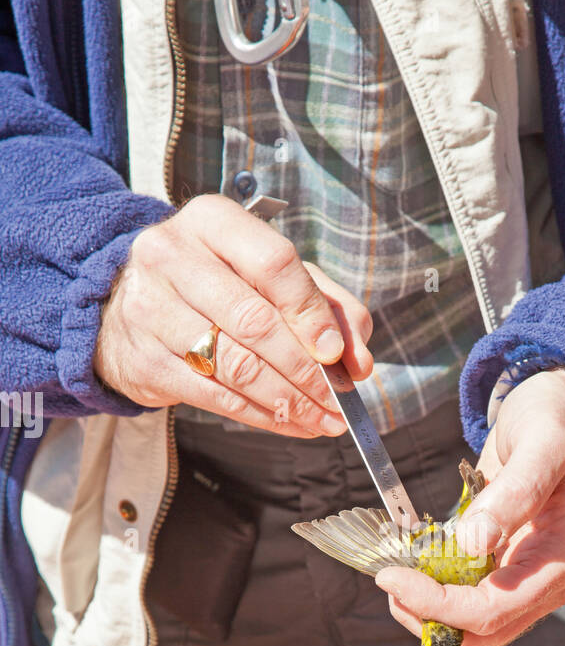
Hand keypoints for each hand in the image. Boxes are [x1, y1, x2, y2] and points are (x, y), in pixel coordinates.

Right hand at [94, 194, 373, 436]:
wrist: (125, 306)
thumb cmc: (217, 285)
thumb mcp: (272, 277)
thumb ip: (328, 306)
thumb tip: (358, 361)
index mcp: (212, 221)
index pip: (273, 262)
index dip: (311, 311)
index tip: (337, 352)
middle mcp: (172, 257)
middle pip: (255, 321)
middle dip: (306, 370)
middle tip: (339, 401)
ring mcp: (150, 309)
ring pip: (235, 365)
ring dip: (289, 401)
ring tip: (323, 420)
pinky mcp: (144, 359)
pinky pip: (214, 395)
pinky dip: (261, 416)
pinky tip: (291, 424)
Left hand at [375, 368, 564, 645]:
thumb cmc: (564, 422)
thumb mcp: (545, 443)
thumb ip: (516, 492)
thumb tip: (475, 543)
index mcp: (562, 558)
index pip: (493, 610)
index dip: (437, 604)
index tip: (391, 576)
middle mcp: (546, 581)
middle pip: (481, 635)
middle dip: (428, 618)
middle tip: (391, 578)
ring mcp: (526, 579)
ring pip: (472, 630)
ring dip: (428, 613)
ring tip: (398, 571)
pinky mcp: (505, 569)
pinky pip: (467, 601)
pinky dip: (435, 594)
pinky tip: (416, 561)